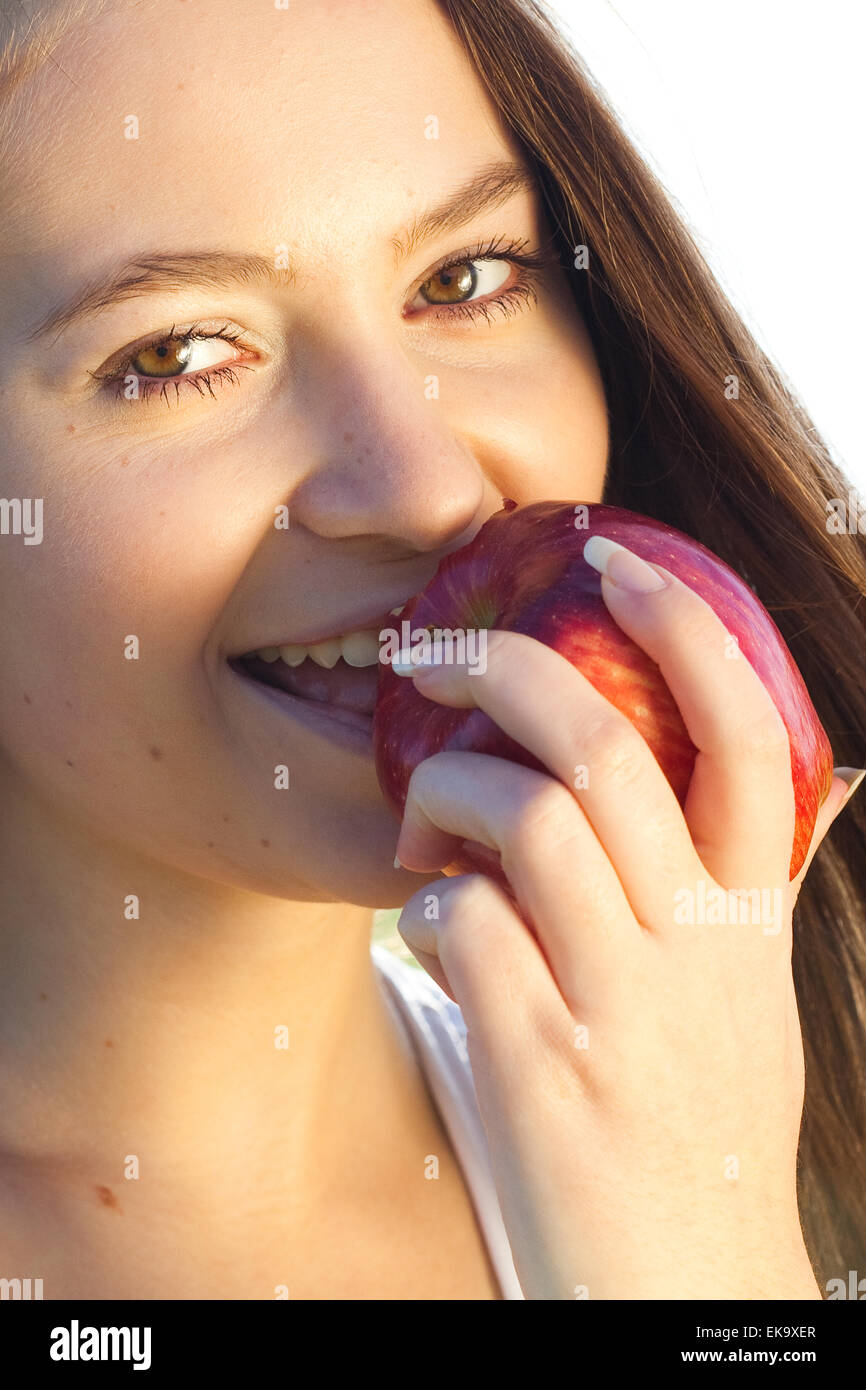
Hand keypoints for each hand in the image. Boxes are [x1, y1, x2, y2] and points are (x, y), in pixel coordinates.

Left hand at [394, 544, 854, 1299]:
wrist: (681, 1292)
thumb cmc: (702, 1129)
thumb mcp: (755, 998)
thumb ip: (766, 885)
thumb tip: (839, 774)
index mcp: (750, 919)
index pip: (748, 736)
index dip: (686, 629)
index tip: (612, 562)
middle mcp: (699, 949)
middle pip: (605, 748)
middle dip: (504, 669)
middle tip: (431, 652)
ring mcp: (624, 1007)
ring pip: (526, 818)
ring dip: (444, 793)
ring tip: (418, 819)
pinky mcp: (544, 1070)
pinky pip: (464, 928)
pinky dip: (430, 907)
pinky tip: (433, 932)